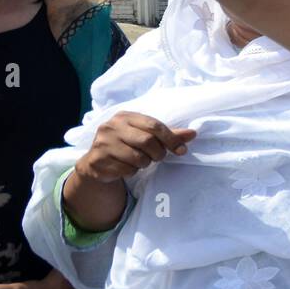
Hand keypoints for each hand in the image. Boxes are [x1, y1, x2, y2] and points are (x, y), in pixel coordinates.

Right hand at [74, 112, 196, 181]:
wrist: (96, 162)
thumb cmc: (127, 144)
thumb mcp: (145, 135)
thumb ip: (169, 135)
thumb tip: (193, 133)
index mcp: (124, 116)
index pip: (154, 125)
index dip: (171, 139)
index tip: (181, 150)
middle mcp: (111, 127)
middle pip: (148, 142)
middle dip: (158, 153)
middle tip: (156, 157)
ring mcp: (102, 144)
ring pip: (138, 158)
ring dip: (144, 164)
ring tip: (138, 160)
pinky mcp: (97, 161)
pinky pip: (126, 170)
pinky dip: (131, 172)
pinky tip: (125, 167)